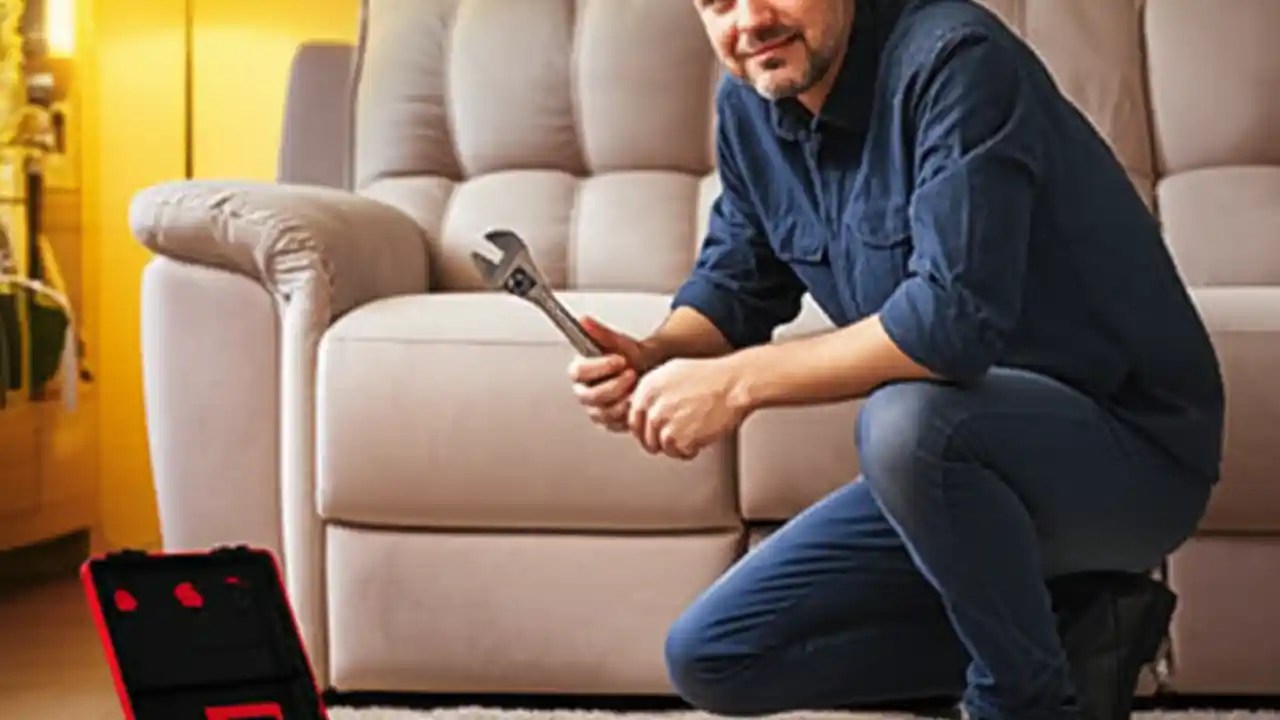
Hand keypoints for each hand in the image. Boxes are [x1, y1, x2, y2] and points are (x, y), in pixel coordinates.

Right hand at [567, 316, 663, 432]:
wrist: (649, 371)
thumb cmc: (631, 357)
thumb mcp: (620, 342)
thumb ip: (601, 333)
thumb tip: (583, 320)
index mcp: (580, 371)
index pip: (579, 371)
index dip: (600, 367)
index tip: (620, 360)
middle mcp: (583, 392)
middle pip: (590, 396)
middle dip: (615, 386)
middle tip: (632, 374)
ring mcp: (595, 410)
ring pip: (603, 412)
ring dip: (623, 400)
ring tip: (637, 387)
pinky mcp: (607, 423)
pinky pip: (615, 424)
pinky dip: (628, 413)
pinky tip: (638, 401)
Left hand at [628, 356, 749, 459]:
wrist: (733, 385)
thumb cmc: (711, 376)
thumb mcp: (673, 371)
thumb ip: (653, 390)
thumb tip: (643, 405)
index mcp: (647, 388)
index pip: (633, 419)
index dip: (644, 429)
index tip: (653, 433)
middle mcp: (651, 405)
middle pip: (645, 437)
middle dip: (660, 441)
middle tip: (676, 437)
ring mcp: (663, 423)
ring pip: (662, 447)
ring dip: (677, 446)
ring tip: (693, 434)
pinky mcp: (678, 438)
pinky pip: (679, 453)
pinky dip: (690, 450)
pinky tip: (700, 437)